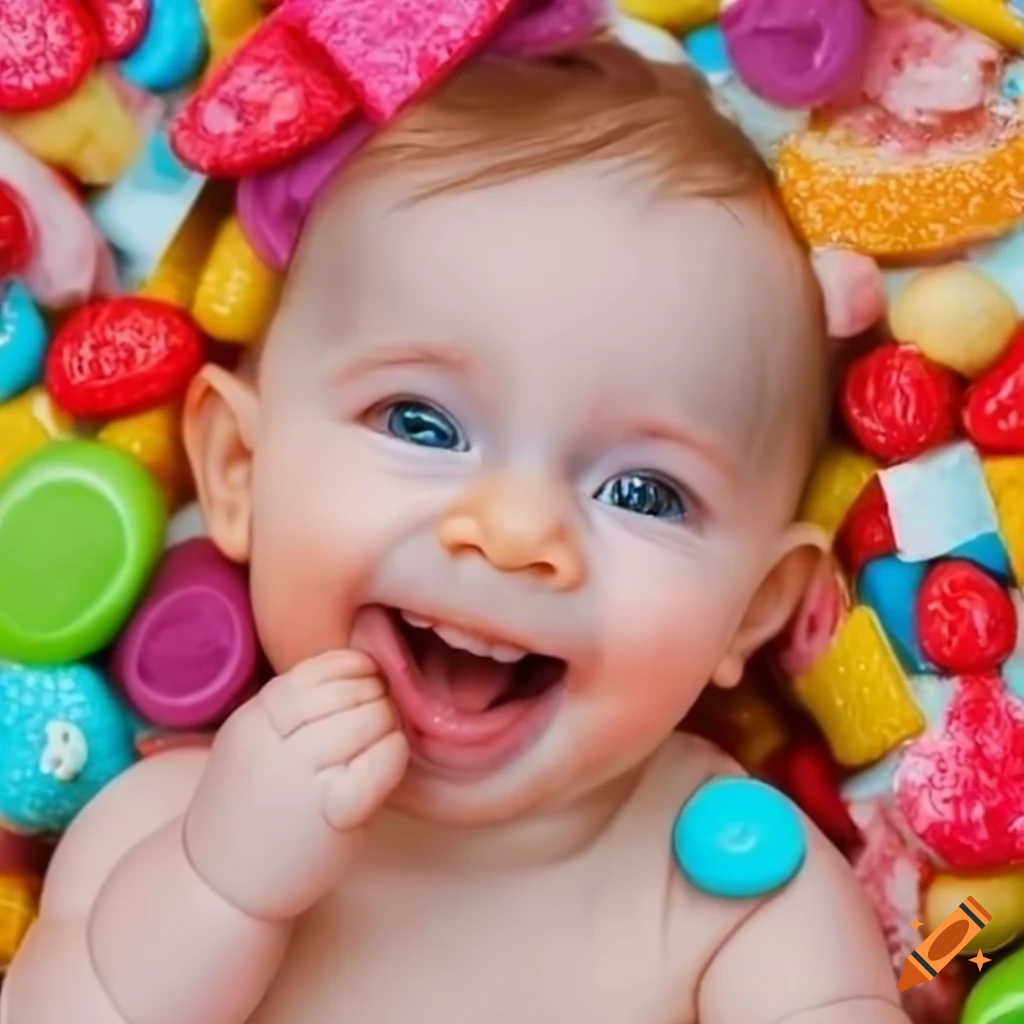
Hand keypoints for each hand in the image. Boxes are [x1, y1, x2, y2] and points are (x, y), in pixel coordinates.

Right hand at [183, 650, 407, 920]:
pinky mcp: (334, 810)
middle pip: (345, 693)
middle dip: (375, 695)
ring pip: (365, 719)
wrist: (219, 884)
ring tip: (385, 737)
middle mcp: (272, 742)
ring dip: (388, 722)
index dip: (352, 667)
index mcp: (254, 719)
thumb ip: (298, 711)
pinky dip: (393, 754)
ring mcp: (300, 776)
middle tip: (384, 712)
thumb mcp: (258, 743)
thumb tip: (365, 674)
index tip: (369, 677)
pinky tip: (388, 762)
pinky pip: (379, 762)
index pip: (314, 671)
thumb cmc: (253, 809)